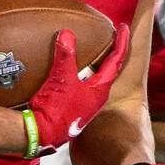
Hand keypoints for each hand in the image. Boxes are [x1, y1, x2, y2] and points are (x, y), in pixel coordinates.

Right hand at [28, 23, 129, 153]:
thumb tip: (67, 34)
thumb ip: (66, 55)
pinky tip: (68, 71)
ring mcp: (83, 105)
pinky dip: (77, 74)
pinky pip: (78, 86)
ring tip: (89, 51)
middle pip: (106, 71)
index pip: (116, 62)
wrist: (40, 136)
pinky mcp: (70, 109)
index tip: (123, 28)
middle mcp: (95, 98)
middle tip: (108, 38)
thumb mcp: (62, 79)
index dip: (121, 43)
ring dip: (91, 65)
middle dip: (108, 54)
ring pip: (91, 80)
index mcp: (100, 90)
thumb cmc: (57, 110)